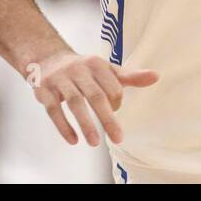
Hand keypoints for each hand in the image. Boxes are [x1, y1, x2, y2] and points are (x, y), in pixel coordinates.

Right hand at [27, 51, 158, 146]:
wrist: (47, 58)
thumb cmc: (83, 69)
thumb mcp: (106, 69)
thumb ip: (130, 76)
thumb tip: (156, 77)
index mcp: (97, 64)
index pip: (113, 86)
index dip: (117, 102)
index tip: (115, 111)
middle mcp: (79, 70)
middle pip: (95, 95)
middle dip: (107, 118)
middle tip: (117, 138)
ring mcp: (60, 80)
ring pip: (75, 102)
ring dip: (85, 123)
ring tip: (95, 143)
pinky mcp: (44, 90)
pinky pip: (53, 109)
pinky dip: (63, 126)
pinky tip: (73, 140)